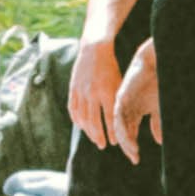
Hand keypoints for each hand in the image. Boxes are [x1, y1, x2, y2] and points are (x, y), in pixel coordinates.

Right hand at [69, 33, 122, 151]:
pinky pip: (73, 108)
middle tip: (103, 145)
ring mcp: (81, 91)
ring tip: (94, 139)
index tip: (115, 142)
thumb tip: (121, 119)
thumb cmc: (111, 67)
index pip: (109, 117)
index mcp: (106, 91)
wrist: (94, 49)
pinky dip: (77, 120)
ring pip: (82, 117)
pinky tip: (81, 126)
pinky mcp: (73, 88)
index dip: (111, 132)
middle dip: (99, 136)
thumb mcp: (118, 82)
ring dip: (88, 131)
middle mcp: (92, 93)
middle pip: (94, 121)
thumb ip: (117, 100)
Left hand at [110, 42, 161, 154]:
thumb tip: (159, 141)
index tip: (136, 158)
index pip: (130, 133)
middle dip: (128, 146)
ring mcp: (122, 104)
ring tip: (132, 149)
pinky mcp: (121, 97)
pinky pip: (118, 115)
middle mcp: (125, 110)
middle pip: (123, 132)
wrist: (153, 64)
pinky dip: (122, 127)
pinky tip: (127, 136)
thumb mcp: (158, 108)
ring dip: (125, 139)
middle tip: (134, 157)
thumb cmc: (157, 84)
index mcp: (133, 112)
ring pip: (119, 126)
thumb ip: (157, 123)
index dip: (131, 146)